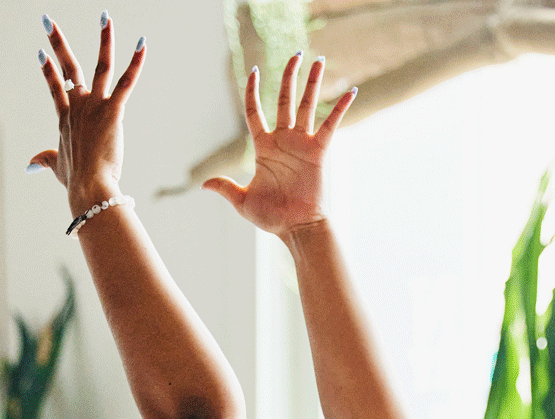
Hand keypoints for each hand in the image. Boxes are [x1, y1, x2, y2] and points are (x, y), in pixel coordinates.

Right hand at [26, 15, 144, 214]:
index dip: (48, 70)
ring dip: (103, 39)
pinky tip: (142, 42)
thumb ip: (44, 160)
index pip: (55, 88)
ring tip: (104, 16)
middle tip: (48, 20)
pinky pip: (126, 81)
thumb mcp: (56, 167)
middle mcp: (78, 108)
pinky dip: (135, 62)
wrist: (88, 187)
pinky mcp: (112, 111)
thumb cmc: (74, 181)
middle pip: (68, 67)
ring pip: (99, 66)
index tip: (41, 53)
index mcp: (66, 119)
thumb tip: (30, 165)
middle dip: (57, 42)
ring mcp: (94, 107)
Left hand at [203, 53, 354, 236]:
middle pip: (285, 100)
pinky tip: (351, 91)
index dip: (253, 91)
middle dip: (289, 77)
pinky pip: (330, 125)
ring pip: (306, 106)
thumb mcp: (242, 201)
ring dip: (313, 83)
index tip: (255, 71)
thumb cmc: (271, 217)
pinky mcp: (318, 152)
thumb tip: (203, 184)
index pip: (255, 112)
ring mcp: (302, 144)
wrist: (296, 228)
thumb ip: (226, 188)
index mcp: (263, 147)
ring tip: (319, 60)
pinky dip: (340, 108)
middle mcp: (283, 140)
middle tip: (296, 55)